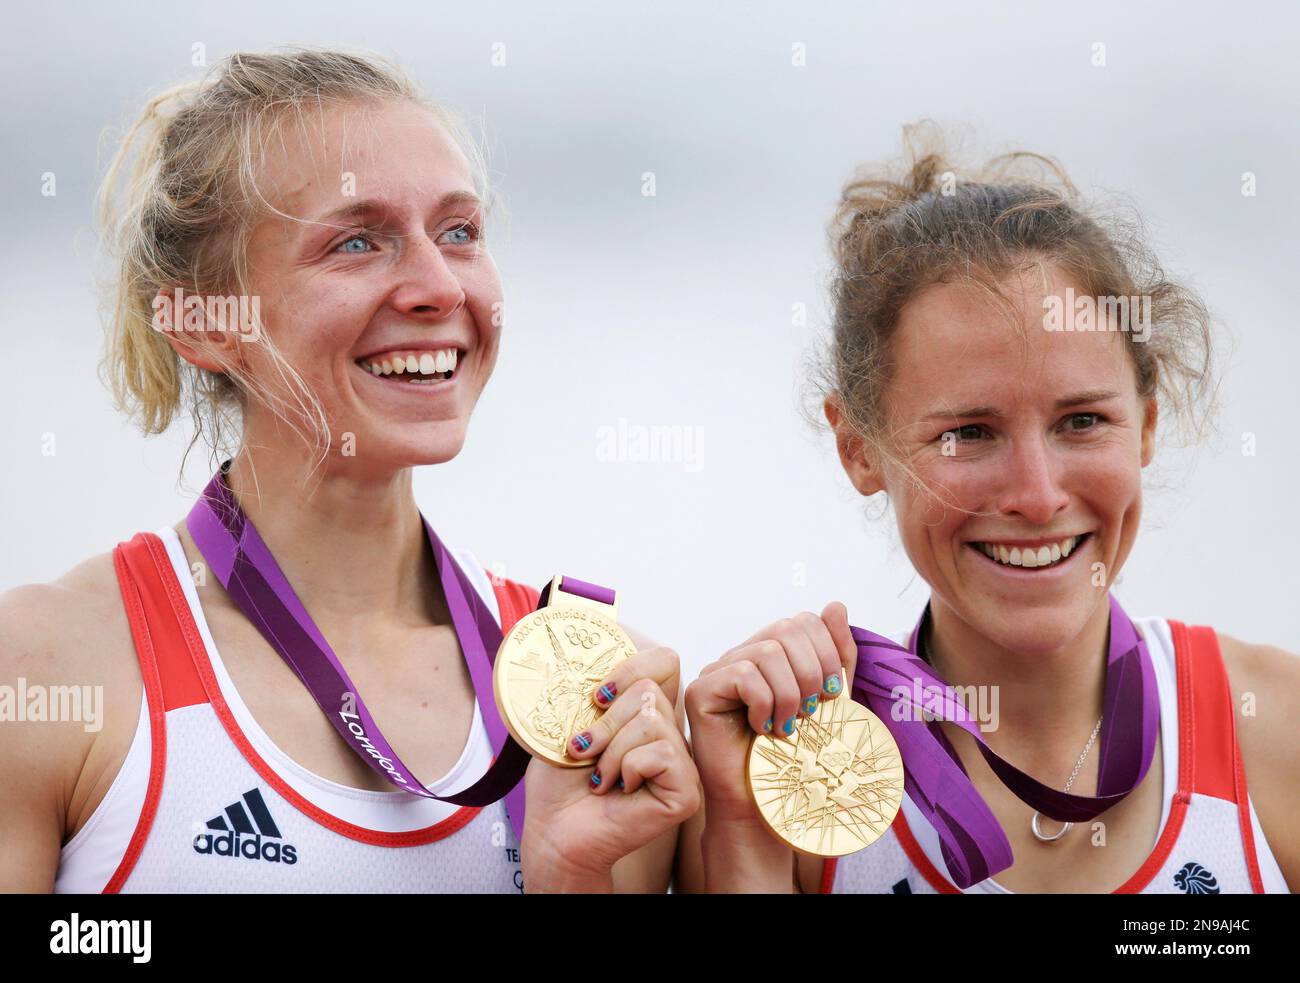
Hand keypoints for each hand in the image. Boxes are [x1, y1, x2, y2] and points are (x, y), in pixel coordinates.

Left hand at [521, 646, 699, 891]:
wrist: (555, 829)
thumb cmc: (561, 780)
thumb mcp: (574, 717)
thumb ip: (598, 684)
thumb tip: (604, 636)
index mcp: (649, 711)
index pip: (664, 660)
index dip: (628, 669)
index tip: (596, 698)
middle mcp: (672, 733)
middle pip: (650, 689)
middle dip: (606, 721)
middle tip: (587, 752)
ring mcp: (684, 762)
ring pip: (653, 719)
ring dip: (611, 750)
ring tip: (601, 776)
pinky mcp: (688, 790)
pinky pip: (661, 752)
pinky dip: (627, 769)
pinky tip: (620, 791)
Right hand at [683, 602, 856, 890]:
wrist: (763, 808)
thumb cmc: (794, 761)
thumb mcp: (829, 703)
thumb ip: (835, 656)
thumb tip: (835, 605)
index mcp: (772, 654)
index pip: (803, 621)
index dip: (828, 651)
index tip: (835, 694)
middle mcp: (741, 656)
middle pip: (787, 628)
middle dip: (812, 671)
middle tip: (813, 712)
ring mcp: (718, 671)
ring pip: (767, 651)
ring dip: (790, 693)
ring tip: (789, 725)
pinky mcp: (699, 692)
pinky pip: (742, 674)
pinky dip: (764, 702)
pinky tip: (764, 728)